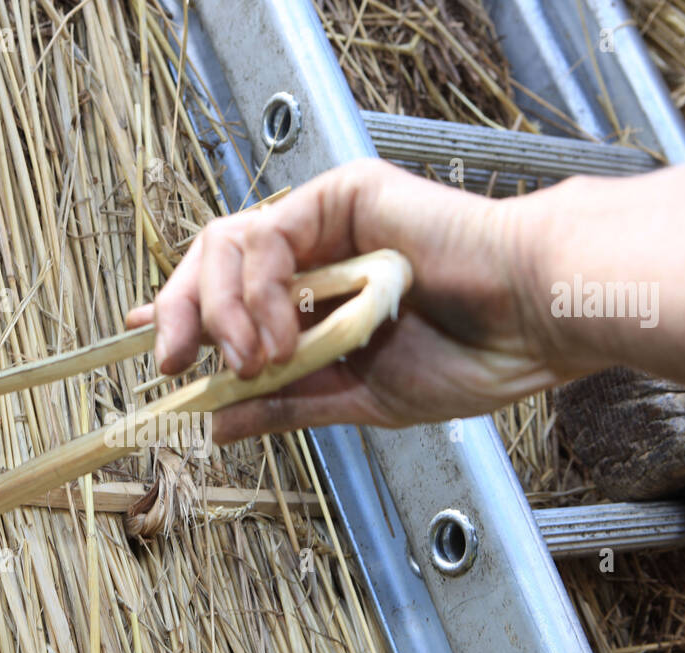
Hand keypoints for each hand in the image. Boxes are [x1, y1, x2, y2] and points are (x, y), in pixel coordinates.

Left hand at [126, 159, 595, 442]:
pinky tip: (282, 334)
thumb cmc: (472, 357)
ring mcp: (327, 223)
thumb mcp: (355, 399)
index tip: (149, 342)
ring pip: (229, 246)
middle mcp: (314, 255)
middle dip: (180, 313)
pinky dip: (260, 290)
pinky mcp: (344, 195)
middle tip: (172, 362)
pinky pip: (269, 235)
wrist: (534, 325)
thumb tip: (218, 424)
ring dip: (225, 311)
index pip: (228, 298)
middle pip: (213, 264)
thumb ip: (283, 404)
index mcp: (315, 299)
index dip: (181, 314)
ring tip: (255, 360)